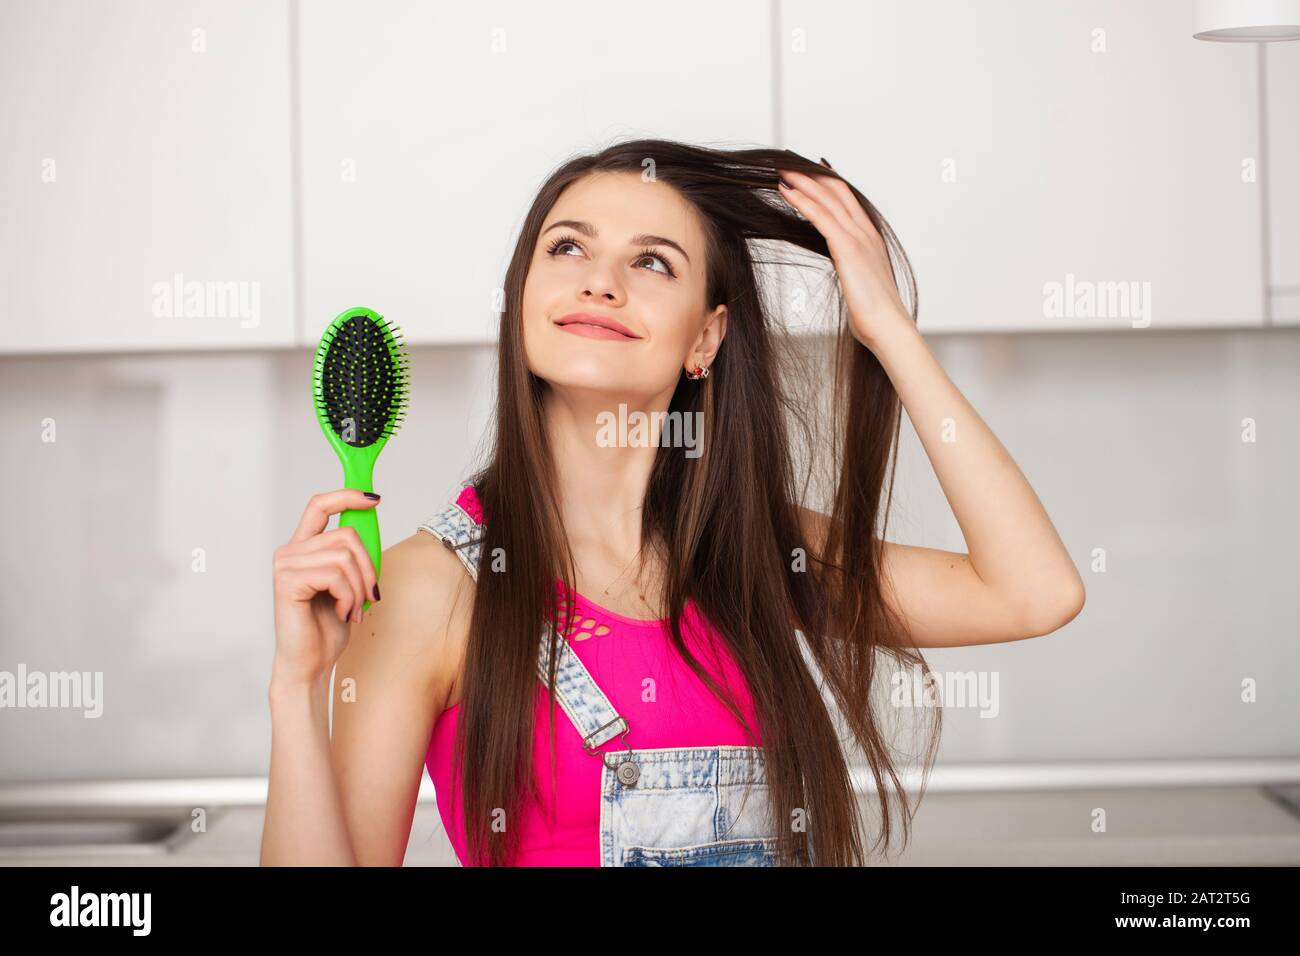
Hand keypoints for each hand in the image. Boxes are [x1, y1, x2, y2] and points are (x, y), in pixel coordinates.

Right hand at [270, 489, 380, 687]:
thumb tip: (370, 523)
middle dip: (368, 566)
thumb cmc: (327, 626)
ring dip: (359, 587)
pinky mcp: (287, 582)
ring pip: (344, 556)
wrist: (310, 662)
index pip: (319, 505)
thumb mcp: (348, 582)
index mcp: (303, 548)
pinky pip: (335, 576)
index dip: (347, 496)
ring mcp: (286, 566)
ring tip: (353, 608)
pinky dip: (349, 597)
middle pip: (346, 535)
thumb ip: (352, 555)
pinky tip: (342, 613)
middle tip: (370, 594)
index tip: (373, 499)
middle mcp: (290, 552)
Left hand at [777, 164, 911, 349]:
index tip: (810, 173)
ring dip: (802, 182)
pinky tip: (786, 191)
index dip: (828, 184)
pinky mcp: (847, 248)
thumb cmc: (875, 315)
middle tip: (790, 165)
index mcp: (871, 240)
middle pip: (837, 192)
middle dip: (812, 176)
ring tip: (782, 171)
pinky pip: (820, 216)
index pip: (847, 201)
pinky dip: (801, 200)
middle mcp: (866, 232)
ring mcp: (858, 238)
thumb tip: (848, 274)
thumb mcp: (862, 286)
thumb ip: (854, 272)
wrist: (888, 327)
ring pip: (827, 198)